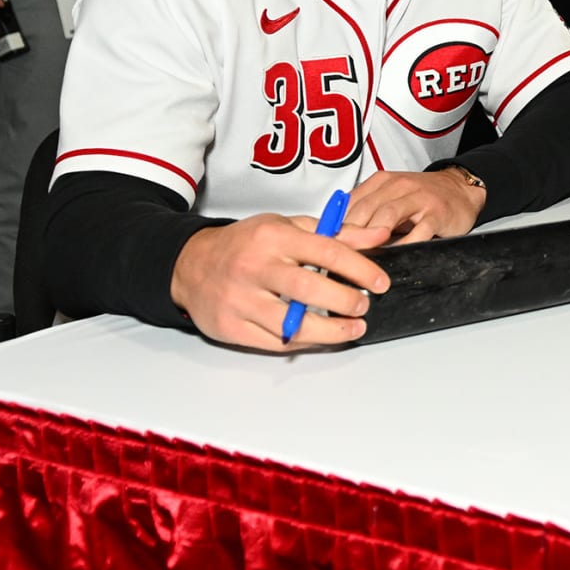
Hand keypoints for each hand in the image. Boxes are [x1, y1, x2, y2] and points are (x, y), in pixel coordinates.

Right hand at [170, 214, 392, 349]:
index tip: (379, 282)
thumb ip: (336, 233)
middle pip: (310, 290)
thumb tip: (379, 235)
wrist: (190, 264)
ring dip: (332, 331)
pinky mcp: (231, 327)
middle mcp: (255, 267)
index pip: (327, 251)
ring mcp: (241, 300)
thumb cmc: (246, 245)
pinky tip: (320, 336)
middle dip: (346, 301)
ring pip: (293, 325)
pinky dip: (305, 343)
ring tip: (352, 328)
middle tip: (363, 306)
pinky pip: (276, 343)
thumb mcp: (288, 226)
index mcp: (274, 236)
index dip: (360, 269)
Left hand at [345, 168, 488, 244]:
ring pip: (387, 217)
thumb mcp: (389, 198)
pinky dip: (404, 245)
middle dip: (350, 235)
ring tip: (363, 256)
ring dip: (372, 238)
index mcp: (381, 182)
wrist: (460, 189)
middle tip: (340, 255)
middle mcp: (398, 186)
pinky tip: (395, 256)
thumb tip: (337, 236)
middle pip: (365, 210)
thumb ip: (366, 212)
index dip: (336, 226)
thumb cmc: (422, 197)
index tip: (327, 244)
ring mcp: (418, 199)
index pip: (350, 203)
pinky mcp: (437, 214)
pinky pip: (417, 232)